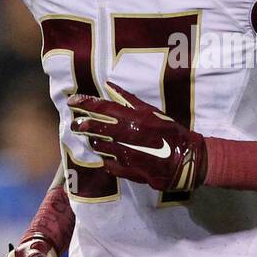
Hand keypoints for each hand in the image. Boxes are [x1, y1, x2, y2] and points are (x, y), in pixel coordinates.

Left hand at [68, 82, 206, 192]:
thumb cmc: (171, 132)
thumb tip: (109, 85)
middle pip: (93, 128)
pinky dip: (106, 158)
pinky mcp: (127, 171)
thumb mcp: (152, 111)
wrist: (186, 159)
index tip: (71, 101)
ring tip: (93, 139)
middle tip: (75, 123)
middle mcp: (124, 136)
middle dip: (81, 124)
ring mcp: (124, 155)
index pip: (101, 108)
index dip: (84, 103)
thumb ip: (129, 99)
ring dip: (93, 141)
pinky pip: (108, 164)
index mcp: (131, 118)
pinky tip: (108, 156)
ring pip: (98, 146)